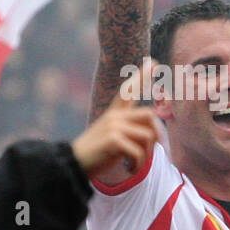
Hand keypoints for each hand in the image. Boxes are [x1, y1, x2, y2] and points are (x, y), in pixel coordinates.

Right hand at [71, 61, 159, 176]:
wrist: (73, 164)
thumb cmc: (95, 154)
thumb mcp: (111, 137)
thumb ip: (129, 130)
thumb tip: (154, 134)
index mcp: (113, 114)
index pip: (128, 91)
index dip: (142, 76)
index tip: (154, 62)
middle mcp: (114, 116)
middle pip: (150, 115)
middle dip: (155, 134)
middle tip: (147, 152)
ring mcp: (114, 126)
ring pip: (148, 135)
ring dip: (146, 155)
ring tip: (134, 164)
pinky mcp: (114, 139)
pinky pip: (139, 152)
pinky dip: (138, 164)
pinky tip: (129, 168)